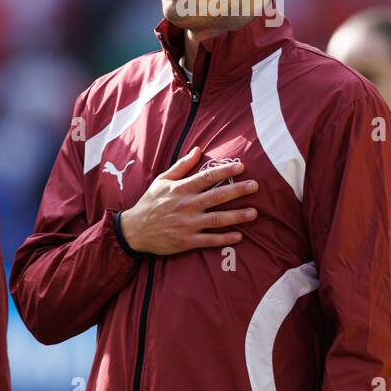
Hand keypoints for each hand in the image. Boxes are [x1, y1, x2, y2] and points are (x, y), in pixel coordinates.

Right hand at [118, 147, 258, 255]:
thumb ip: (182, 166)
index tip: (242, 166)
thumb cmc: (150, 203)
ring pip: (217, 219)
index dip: (225, 170)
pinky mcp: (187, 241)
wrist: (134, 230)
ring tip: (254, 213)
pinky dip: (225, 239)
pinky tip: (239, 236)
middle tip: (255, 186)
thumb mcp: (162, 180)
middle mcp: (186, 205)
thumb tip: (198, 149)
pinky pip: (209, 240)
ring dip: (237, 216)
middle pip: (216, 196)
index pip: (207, 177)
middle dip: (237, 190)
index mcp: (181, 189)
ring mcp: (187, 224)